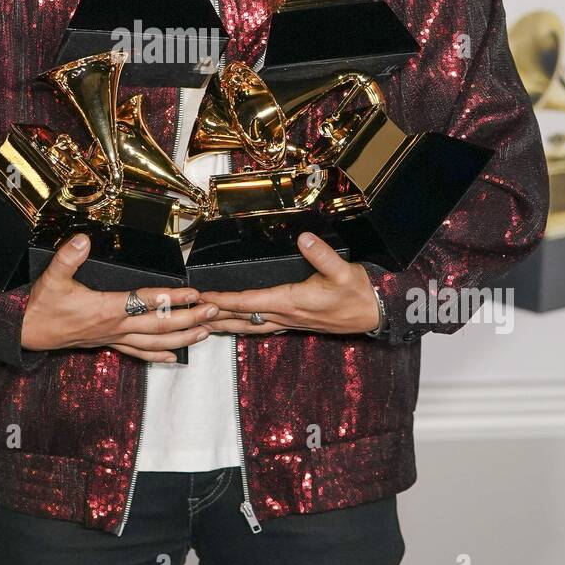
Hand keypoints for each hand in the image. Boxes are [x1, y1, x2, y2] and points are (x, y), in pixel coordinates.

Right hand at [21, 233, 218, 361]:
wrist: (26, 333)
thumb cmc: (41, 306)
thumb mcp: (51, 278)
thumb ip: (68, 258)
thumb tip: (82, 239)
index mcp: (105, 309)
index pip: (144, 302)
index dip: (169, 297)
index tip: (192, 292)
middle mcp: (114, 326)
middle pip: (158, 325)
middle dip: (188, 318)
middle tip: (212, 311)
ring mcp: (113, 338)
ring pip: (154, 343)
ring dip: (181, 338)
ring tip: (205, 332)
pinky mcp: (108, 343)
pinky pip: (139, 353)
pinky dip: (159, 355)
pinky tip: (175, 357)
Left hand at [197, 231, 379, 336]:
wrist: (375, 313)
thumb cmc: (359, 294)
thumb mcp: (344, 271)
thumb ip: (322, 255)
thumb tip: (304, 238)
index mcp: (291, 302)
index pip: (248, 302)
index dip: (223, 300)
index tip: (202, 297)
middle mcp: (286, 315)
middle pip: (242, 318)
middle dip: (215, 316)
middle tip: (189, 315)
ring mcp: (290, 321)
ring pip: (249, 326)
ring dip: (226, 324)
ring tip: (203, 324)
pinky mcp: (295, 322)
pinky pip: (261, 326)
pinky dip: (244, 325)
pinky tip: (238, 324)